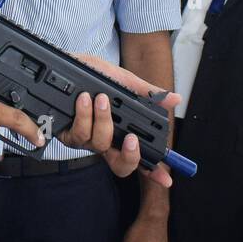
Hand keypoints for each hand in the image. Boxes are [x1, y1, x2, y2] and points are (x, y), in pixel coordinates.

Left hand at [58, 54, 180, 187]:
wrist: (70, 63)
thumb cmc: (96, 76)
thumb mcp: (125, 81)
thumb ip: (148, 94)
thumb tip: (175, 99)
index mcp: (121, 134)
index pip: (140, 158)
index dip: (153, 171)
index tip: (166, 178)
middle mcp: (105, 141)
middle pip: (121, 166)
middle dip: (129, 155)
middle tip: (131, 138)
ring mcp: (87, 140)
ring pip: (100, 144)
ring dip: (103, 121)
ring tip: (101, 99)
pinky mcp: (68, 135)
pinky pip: (79, 133)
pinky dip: (84, 116)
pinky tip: (84, 100)